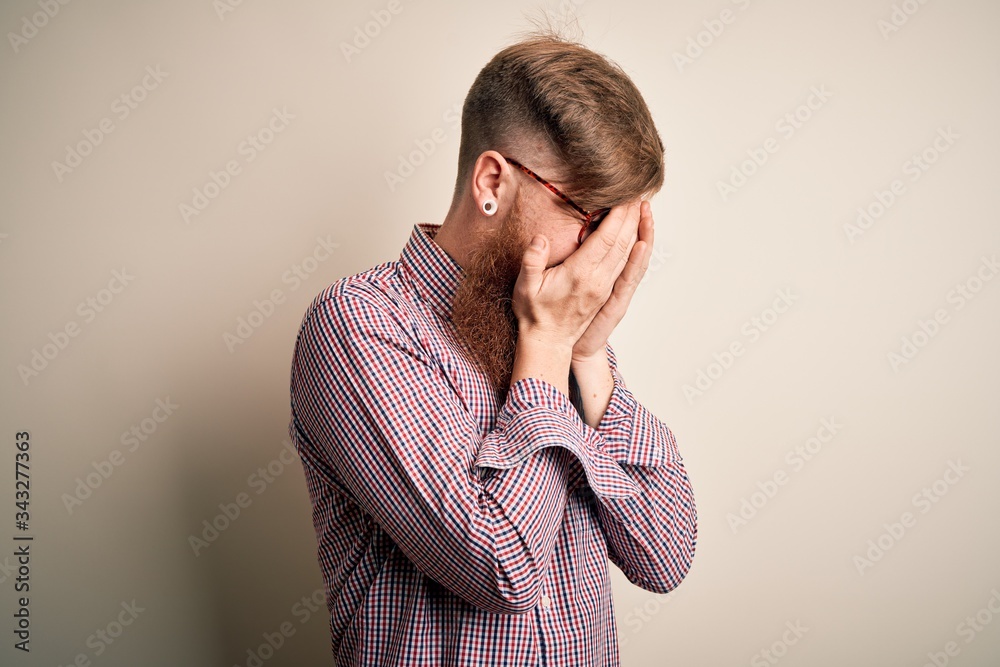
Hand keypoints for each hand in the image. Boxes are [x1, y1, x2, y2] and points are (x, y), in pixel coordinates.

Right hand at [512, 200, 642, 353]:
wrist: (548, 342)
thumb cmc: (534, 314)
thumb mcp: (525, 287)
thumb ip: (532, 261)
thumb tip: (540, 239)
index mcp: (580, 274)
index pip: (606, 239)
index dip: (617, 216)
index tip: (624, 197)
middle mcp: (598, 281)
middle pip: (622, 243)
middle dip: (631, 217)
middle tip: (637, 195)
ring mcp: (605, 288)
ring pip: (628, 254)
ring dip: (638, 231)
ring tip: (643, 210)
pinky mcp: (607, 293)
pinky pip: (627, 267)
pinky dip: (636, 250)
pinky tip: (640, 240)